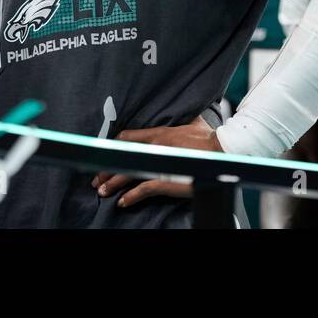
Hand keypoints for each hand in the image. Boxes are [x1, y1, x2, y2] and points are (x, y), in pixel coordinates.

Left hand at [92, 115, 220, 207]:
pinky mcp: (165, 180)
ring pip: (127, 174)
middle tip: (96, 178)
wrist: (222, 150)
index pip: (128, 137)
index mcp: (160, 133)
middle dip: (106, 169)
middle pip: (122, 157)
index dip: (113, 146)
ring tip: (102, 192)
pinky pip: (142, 189)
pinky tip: (123, 202)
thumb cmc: (210, 138)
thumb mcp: (193, 124)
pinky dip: (131, 197)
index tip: (104, 154)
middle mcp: (155, 147)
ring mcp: (159, 164)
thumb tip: (188, 115)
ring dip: (112, 184)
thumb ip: (185, 121)